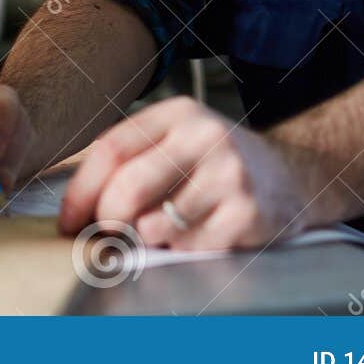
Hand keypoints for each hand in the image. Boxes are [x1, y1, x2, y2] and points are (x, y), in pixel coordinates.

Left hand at [58, 96, 322, 248]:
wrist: (293, 177)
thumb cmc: (217, 165)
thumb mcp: (177, 142)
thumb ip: (132, 161)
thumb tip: (76, 206)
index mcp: (178, 113)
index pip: (111, 148)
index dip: (81, 190)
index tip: (69, 220)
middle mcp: (205, 136)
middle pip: (128, 186)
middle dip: (108, 219)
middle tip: (109, 233)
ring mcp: (230, 173)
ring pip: (156, 224)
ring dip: (149, 238)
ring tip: (165, 229)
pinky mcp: (248, 212)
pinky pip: (191, 246)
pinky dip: (184, 250)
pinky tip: (199, 234)